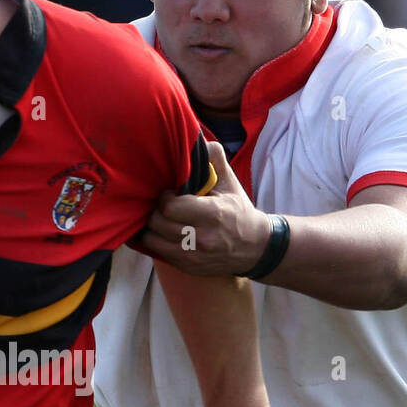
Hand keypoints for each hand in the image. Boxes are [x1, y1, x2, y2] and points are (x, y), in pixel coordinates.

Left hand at [139, 140, 272, 275]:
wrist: (254, 247)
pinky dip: (155, 241)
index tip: (170, 193)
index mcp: (212, 214)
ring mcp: (193, 257)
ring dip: (151, 228)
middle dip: (155, 211)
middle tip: (162, 206)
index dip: (164, 198)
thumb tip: (198, 139)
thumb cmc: (238, 211)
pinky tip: (160, 232)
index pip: (170, 207)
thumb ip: (214, 159)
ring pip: (153, 241)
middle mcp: (201, 238)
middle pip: (158, 224)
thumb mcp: (230, 183)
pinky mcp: (188, 268)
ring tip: (159, 218)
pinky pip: (158, 254)